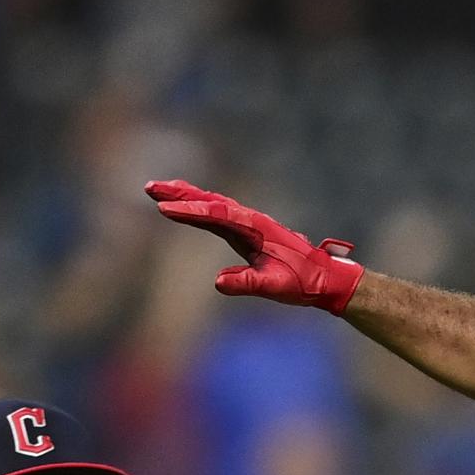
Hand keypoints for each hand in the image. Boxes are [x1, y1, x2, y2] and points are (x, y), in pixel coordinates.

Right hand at [143, 182, 364, 313]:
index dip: (189, 211)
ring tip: (158, 191)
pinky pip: (217, 215)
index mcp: (255, 228)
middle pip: (209, 201)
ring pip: (212, 204)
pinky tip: (186, 208)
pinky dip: (199, 208)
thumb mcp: (275, 287)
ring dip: (186, 196)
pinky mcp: (247, 232)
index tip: (164, 208)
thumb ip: (248, 283)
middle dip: (179, 193)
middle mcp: (250, 220)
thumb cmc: (302, 283)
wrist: (325, 278)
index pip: (216, 215)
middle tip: (150, 187)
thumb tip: (218, 283)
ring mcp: (248, 224)